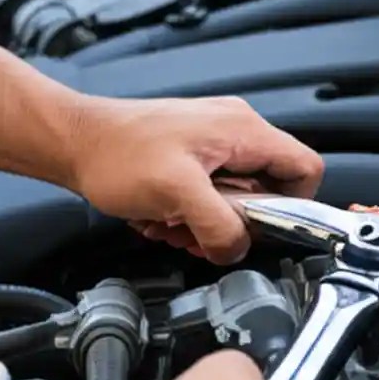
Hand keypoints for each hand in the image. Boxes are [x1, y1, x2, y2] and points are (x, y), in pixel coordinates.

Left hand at [66, 96, 323, 263]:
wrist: (73, 141)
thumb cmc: (117, 153)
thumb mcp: (177, 194)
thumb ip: (219, 225)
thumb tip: (238, 249)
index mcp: (243, 130)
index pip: (305, 168)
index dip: (294, 205)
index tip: (261, 227)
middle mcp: (235, 130)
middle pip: (268, 190)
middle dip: (236, 222)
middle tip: (202, 231)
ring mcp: (213, 141)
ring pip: (237, 197)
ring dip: (207, 222)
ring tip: (174, 223)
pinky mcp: (193, 154)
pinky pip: (211, 194)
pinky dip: (190, 213)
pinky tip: (163, 216)